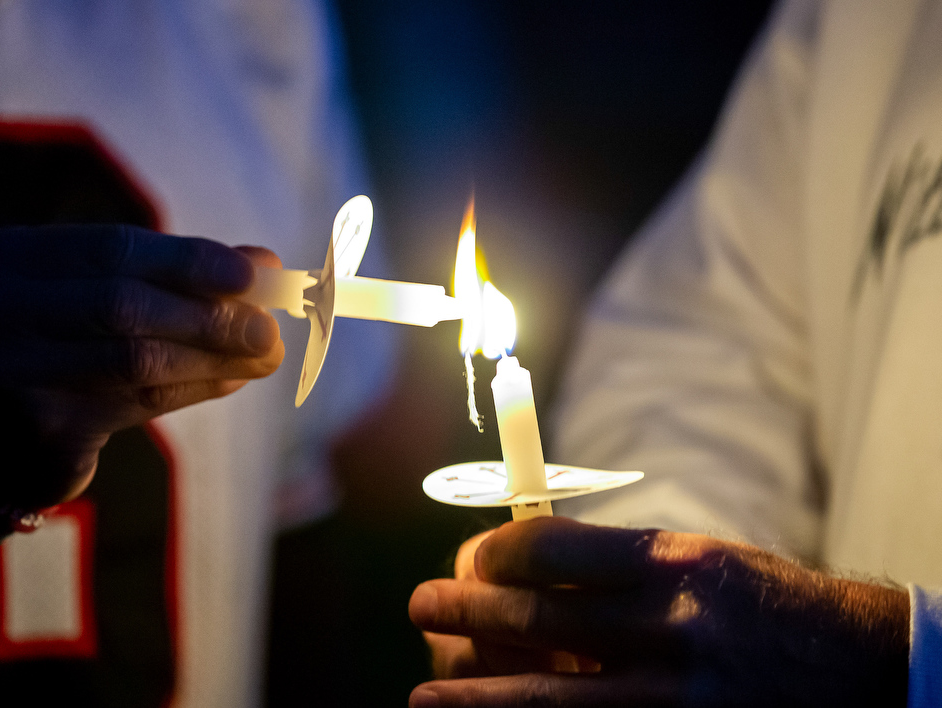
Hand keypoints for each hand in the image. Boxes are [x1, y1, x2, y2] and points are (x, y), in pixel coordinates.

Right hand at [0, 224, 283, 515]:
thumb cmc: (63, 341)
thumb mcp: (102, 291)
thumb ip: (173, 274)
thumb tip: (265, 265)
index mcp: (8, 258)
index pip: (114, 248)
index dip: (193, 261)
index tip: (257, 274)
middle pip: (123, 305)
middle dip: (211, 315)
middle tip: (269, 328)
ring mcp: (10, 372)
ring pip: (135, 360)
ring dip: (214, 356)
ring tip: (264, 354)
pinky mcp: (40, 428)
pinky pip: (137, 405)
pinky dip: (196, 388)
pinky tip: (232, 378)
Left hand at [409, 517, 908, 706]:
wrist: (854, 671)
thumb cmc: (759, 603)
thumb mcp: (696, 559)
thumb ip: (614, 566)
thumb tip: (518, 567)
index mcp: (671, 564)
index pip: (549, 549)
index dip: (494, 553)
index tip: (474, 557)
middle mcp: (668, 629)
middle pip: (535, 621)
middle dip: (465, 613)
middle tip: (421, 605)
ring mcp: (671, 699)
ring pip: (545, 699)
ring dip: (474, 696)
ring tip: (425, 693)